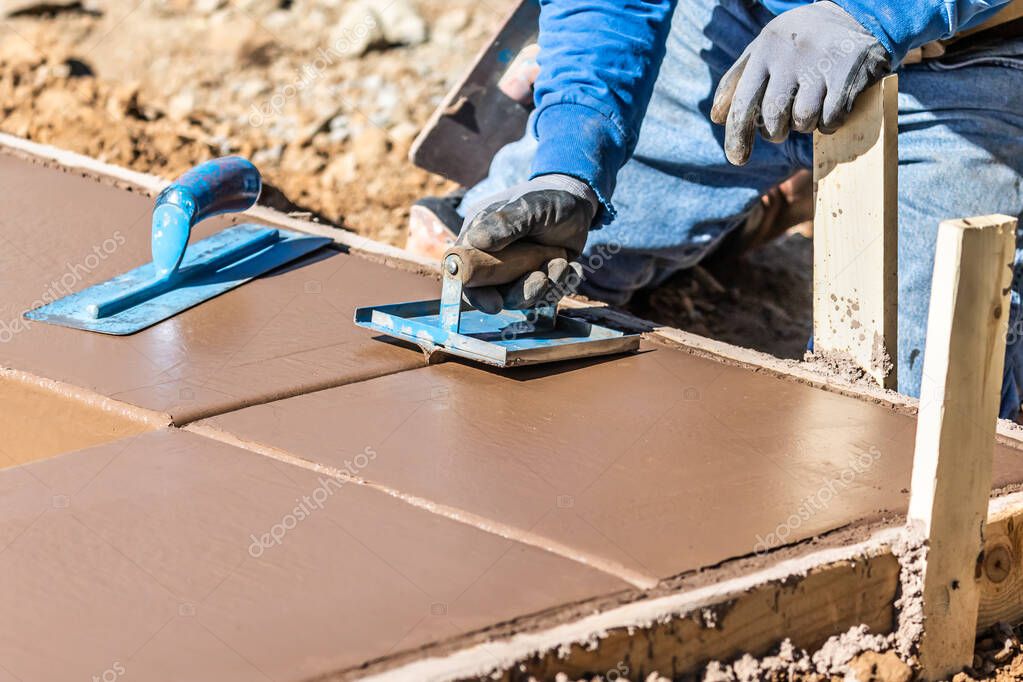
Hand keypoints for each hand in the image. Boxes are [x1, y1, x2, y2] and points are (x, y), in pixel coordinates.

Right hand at [456, 174, 597, 312]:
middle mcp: (495, 262)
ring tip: (560, 262)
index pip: (464, 274)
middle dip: (519, 294)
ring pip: (523, 298)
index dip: (475, 293)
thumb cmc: (545, 200)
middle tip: (540, 280)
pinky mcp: (540, 280)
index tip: (494, 303)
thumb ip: (504, 223)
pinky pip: (548, 296)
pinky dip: (562, 285)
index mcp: (479, 242)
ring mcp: (518, 274)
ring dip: (545, 287)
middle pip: (494, 294)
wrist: (576, 202)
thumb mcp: (527, 208)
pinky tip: (572, 266)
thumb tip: (476, 240)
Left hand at [710, 1, 890, 165]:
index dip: (737, 135)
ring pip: (802, 122)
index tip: (737, 159)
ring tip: (809, 107)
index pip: (743, 101)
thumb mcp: (765, 48)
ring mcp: (821, 64)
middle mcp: (791, 55)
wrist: (856, 15)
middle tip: (781, 127)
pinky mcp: (848, 74)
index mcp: (765, 49)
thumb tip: (717, 117)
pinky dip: (829, 123)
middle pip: (773, 118)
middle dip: (775, 132)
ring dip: (805, 125)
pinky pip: (830, 120)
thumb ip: (738, 79)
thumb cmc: (798, 41)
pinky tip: (832, 106)